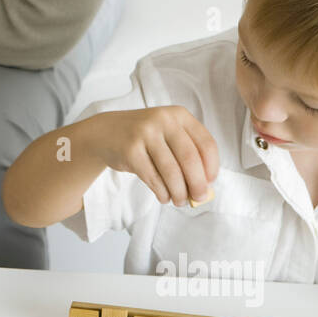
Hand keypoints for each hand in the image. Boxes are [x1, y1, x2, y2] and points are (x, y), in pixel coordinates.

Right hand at [92, 106, 217, 205]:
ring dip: (179, 192)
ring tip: (179, 201)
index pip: (206, 144)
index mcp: (179, 115)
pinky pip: (153, 178)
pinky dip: (162, 192)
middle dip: (197, 184)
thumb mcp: (168, 135)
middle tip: (199, 198)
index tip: (210, 182)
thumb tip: (204, 186)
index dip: (212, 167)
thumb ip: (187, 154)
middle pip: (190, 159)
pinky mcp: (130, 149)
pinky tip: (164, 197)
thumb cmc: (144, 138)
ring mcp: (145, 133)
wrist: (105, 132)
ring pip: (171, 171)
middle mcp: (163, 120)